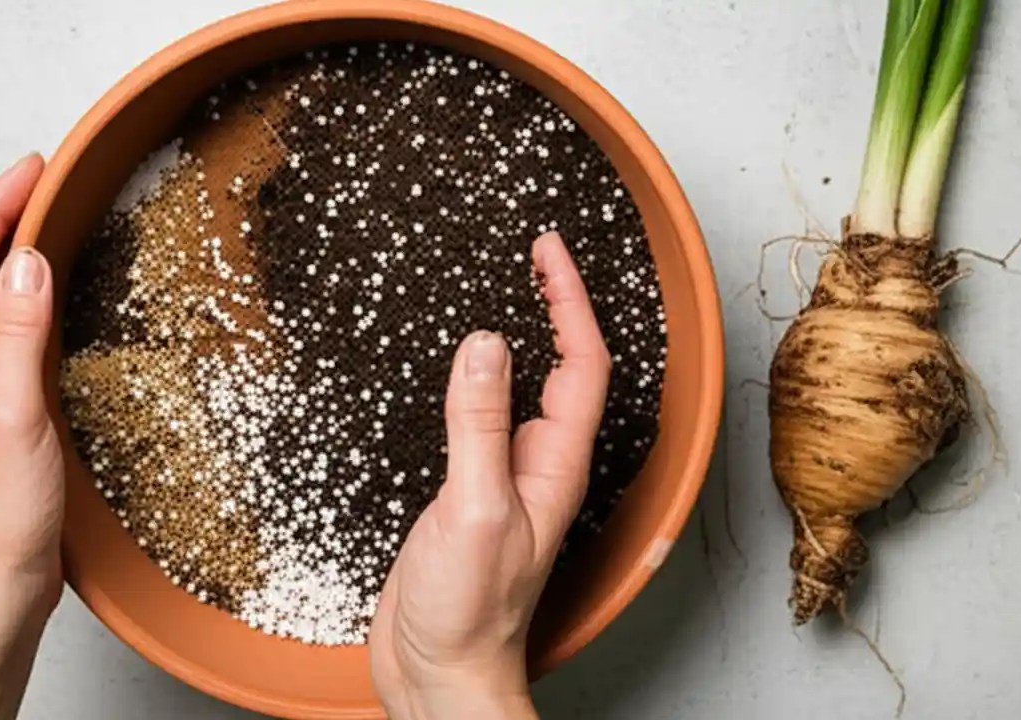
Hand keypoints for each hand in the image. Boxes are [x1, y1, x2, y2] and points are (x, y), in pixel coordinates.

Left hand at [0, 154, 61, 718]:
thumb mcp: (11, 414)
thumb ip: (17, 333)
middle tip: (49, 182)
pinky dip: (32, 303)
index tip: (34, 170)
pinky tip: (56, 295)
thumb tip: (28, 262)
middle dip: (2, 221)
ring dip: (16, 258)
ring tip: (54, 220)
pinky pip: (8, 336)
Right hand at [369, 232, 610, 719]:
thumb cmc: (469, 611)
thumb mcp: (474, 508)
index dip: (570, 300)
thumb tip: (486, 342)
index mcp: (556, 466)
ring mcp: (505, 479)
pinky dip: (477, 380)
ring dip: (522, 338)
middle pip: (564, 369)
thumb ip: (479, 425)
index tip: (547, 250)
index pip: (582, 363)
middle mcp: (539, 466)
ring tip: (504, 291)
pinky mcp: (469, 493)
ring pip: (525, 391)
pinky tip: (458, 371)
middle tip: (533, 255)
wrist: (439, 673)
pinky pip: (483, 419)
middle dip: (555, 305)